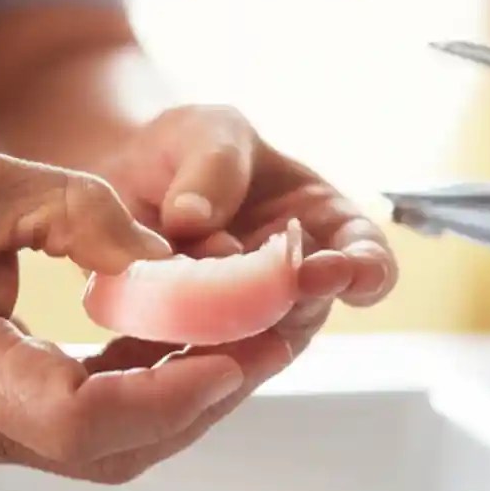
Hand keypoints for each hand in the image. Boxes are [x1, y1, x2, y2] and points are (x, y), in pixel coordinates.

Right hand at [0, 151, 290, 482]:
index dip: (169, 394)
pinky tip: (181, 332)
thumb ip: (79, 214)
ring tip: (247, 330)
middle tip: (275, 333)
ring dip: (186, 392)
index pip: (80, 420)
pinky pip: (90, 421)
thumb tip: (170, 258)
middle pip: (116, 446)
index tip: (233, 350)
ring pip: (112, 444)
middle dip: (207, 392)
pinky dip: (147, 383)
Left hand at [96, 105, 397, 356]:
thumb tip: (191, 219)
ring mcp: (244, 318)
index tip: (342, 270)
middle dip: (288, 305)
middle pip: (308, 310)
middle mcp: (292, 282)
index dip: (366, 271)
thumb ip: (214, 164)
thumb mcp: (208, 131)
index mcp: (323, 225)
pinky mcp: (191, 341)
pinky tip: (153, 328)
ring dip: (224, 329)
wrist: (123, 176)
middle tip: (258, 293)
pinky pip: (192, 359)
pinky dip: (177, 347)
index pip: (366, 256)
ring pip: (248, 343)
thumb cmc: (187, 148)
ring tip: (189, 302)